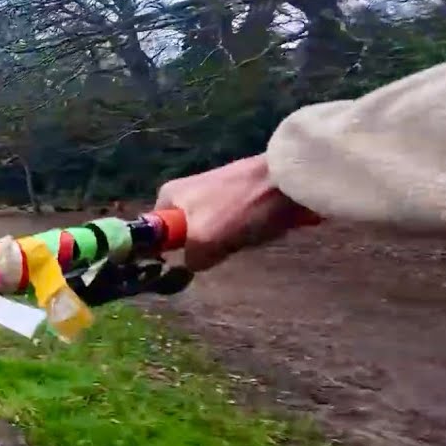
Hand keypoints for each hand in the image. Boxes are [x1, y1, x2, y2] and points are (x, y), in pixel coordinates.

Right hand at [156, 154, 320, 270]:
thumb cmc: (240, 206)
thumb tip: (193, 264)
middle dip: (208, 247)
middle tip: (224, 247)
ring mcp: (213, 193)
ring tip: (248, 236)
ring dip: (231, 241)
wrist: (288, 180)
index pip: (157, 236)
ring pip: (214, 234)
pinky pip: (235, 226)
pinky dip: (247, 232)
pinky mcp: (238, 196)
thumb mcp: (203, 240)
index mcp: (168, 196)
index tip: (194, 256)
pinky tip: (260, 228)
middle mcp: (186, 192)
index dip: (172, 251)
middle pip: (188, 237)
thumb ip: (190, 259)